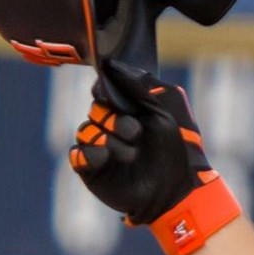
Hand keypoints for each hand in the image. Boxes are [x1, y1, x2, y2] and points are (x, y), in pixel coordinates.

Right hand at [69, 60, 216, 224]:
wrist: (176, 190)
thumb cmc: (177, 149)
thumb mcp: (163, 108)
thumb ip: (139, 85)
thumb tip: (112, 64)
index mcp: (129, 111)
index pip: (105, 92)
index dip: (108, 92)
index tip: (117, 97)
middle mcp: (112, 128)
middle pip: (95, 110)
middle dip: (113, 119)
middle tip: (136, 132)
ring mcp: (100, 149)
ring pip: (85, 131)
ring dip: (108, 139)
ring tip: (131, 153)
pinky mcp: (92, 170)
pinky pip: (77, 154)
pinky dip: (91, 152)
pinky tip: (107, 158)